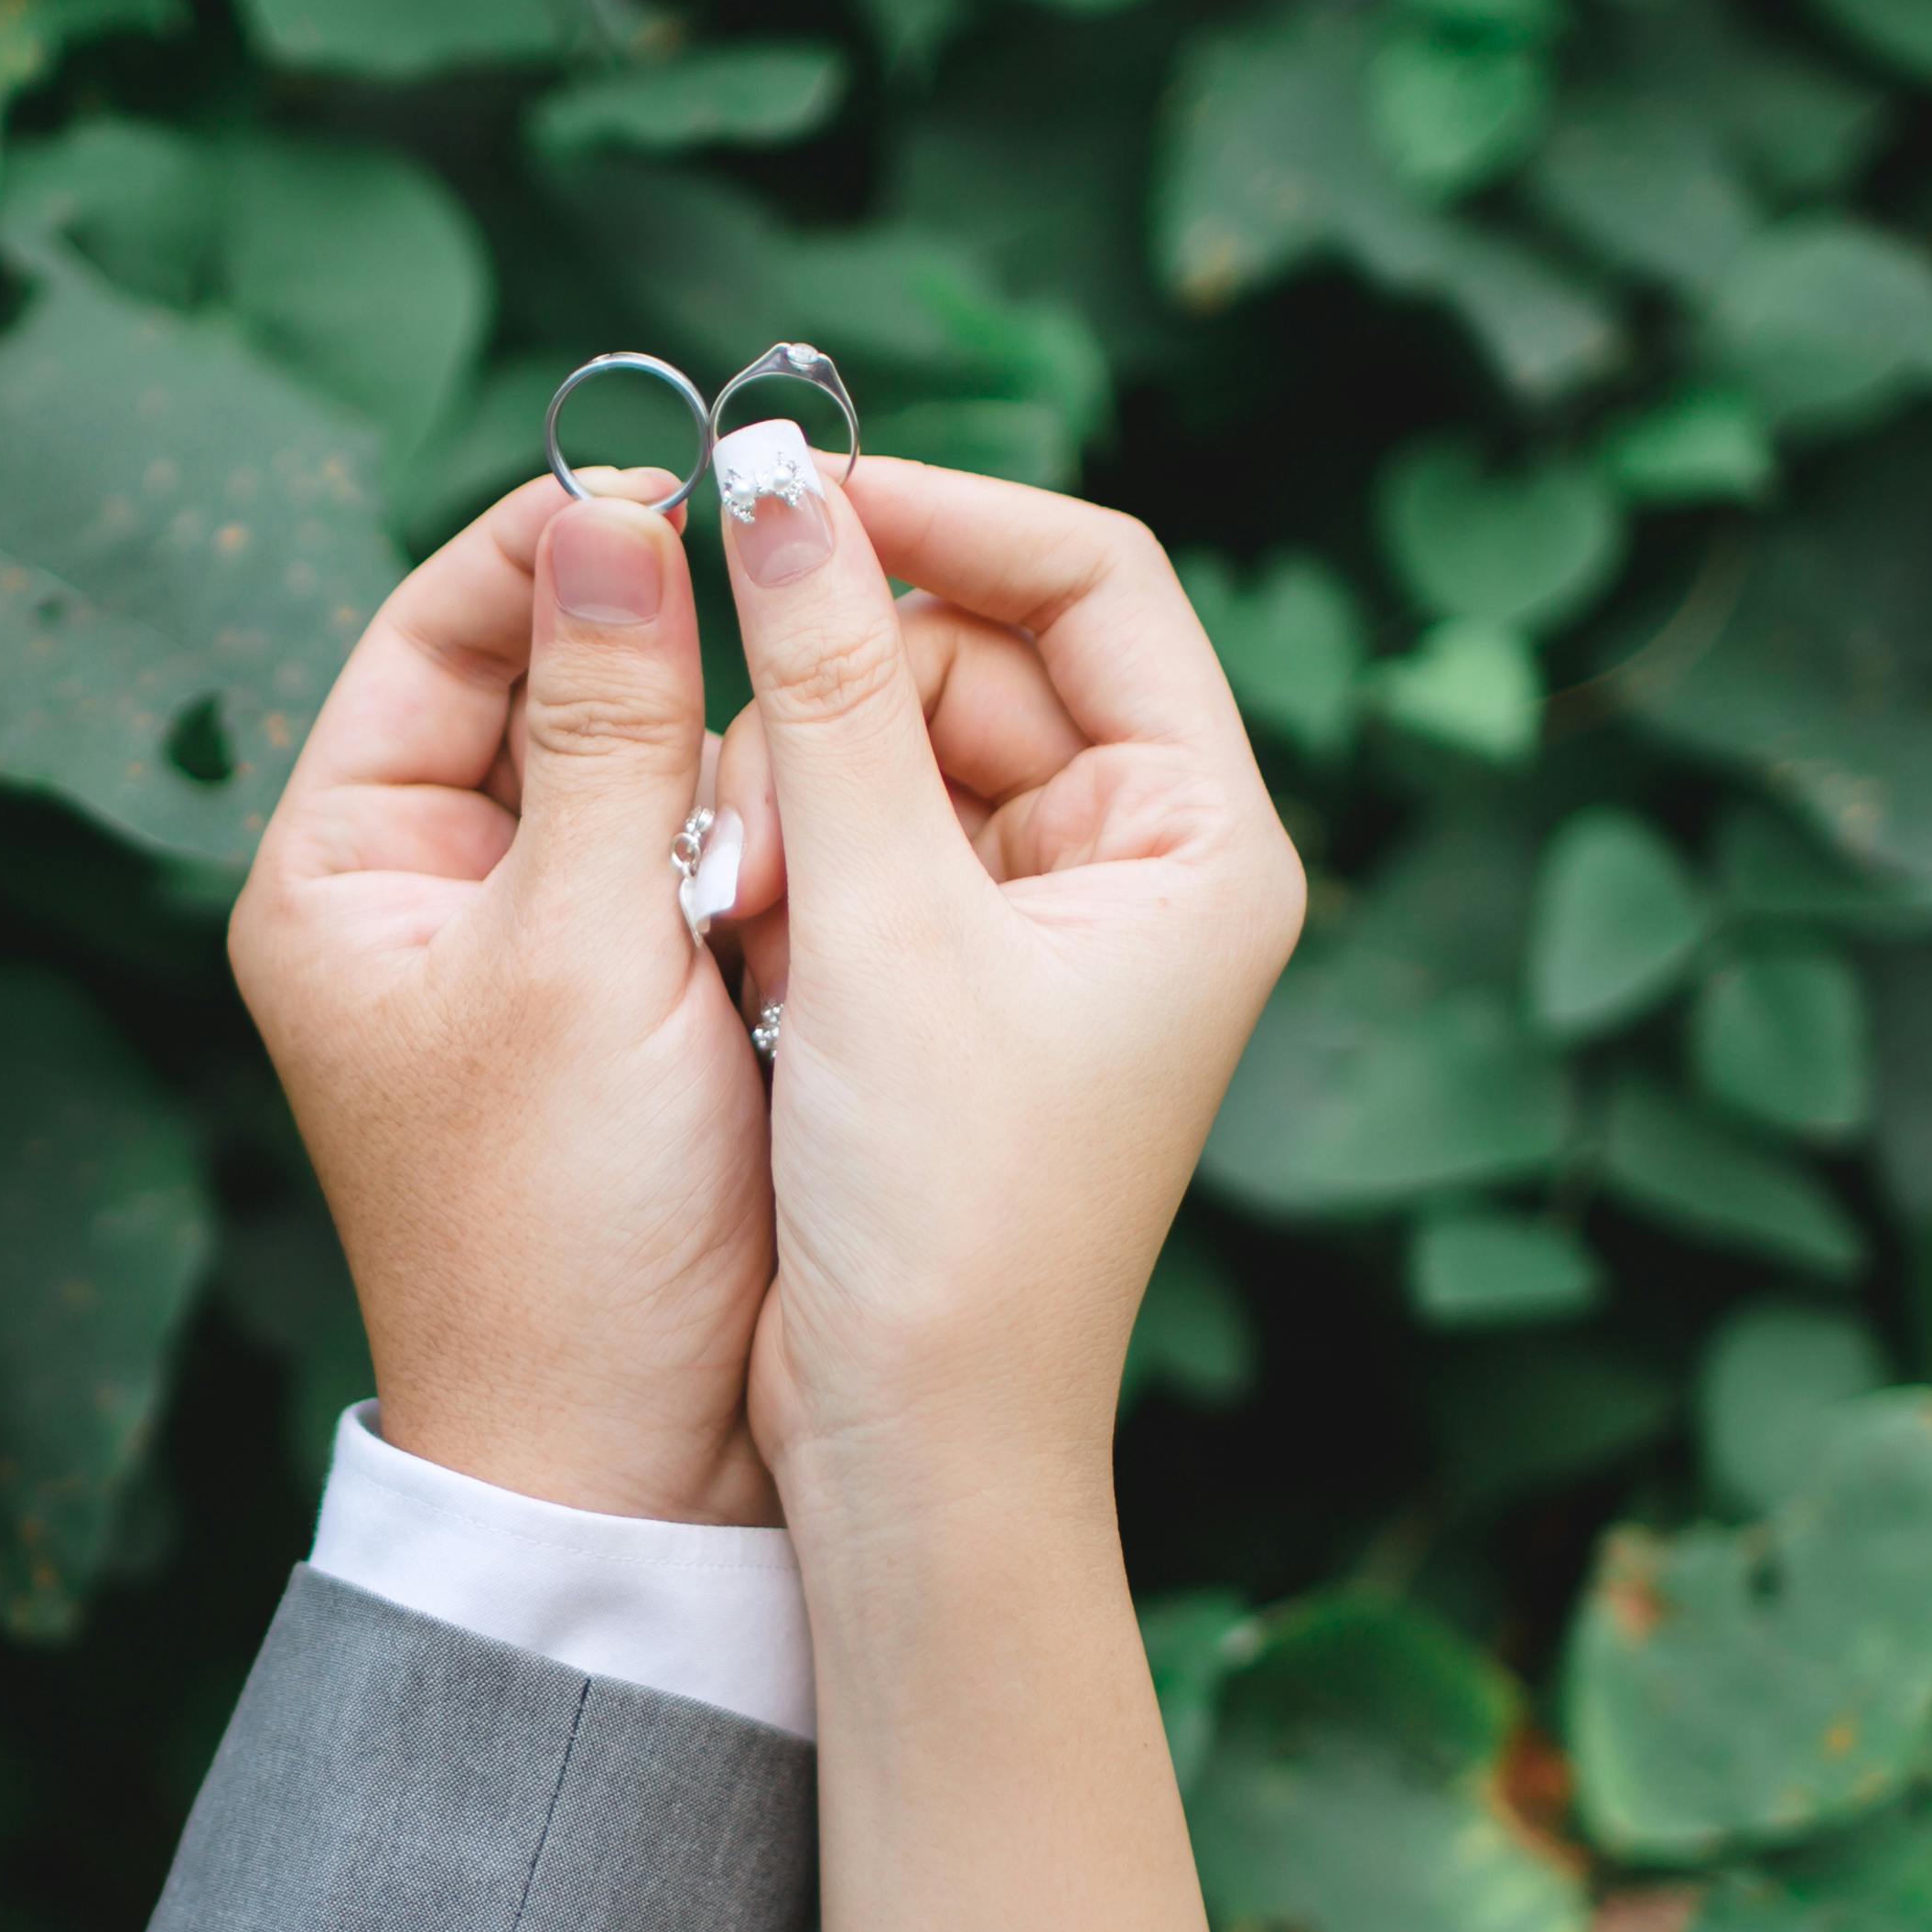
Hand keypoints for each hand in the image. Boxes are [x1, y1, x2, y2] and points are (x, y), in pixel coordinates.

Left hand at [231, 472, 784, 1525]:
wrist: (629, 1470)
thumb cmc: (567, 1236)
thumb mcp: (587, 952)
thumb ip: (610, 722)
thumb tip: (613, 508)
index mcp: (340, 875)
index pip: (437, 628)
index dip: (557, 542)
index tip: (693, 486)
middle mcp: (421, 900)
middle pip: (552, 687)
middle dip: (668, 669)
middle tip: (782, 642)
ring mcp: (532, 956)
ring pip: (653, 773)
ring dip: (729, 776)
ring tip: (777, 837)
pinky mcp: (635, 1012)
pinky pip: (709, 872)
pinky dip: (764, 861)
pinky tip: (809, 888)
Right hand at [702, 446, 1303, 1551]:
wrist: (913, 1448)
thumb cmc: (945, 1214)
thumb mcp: (875, 920)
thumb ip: (819, 685)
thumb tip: (772, 483)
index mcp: (1200, 835)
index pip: (1092, 575)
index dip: (939, 513)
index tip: (781, 499)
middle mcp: (1141, 865)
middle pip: (966, 660)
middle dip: (828, 703)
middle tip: (735, 807)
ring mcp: (1044, 928)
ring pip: (884, 752)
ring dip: (787, 796)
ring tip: (735, 912)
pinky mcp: (948, 988)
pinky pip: (848, 850)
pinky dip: (778, 872)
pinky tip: (732, 948)